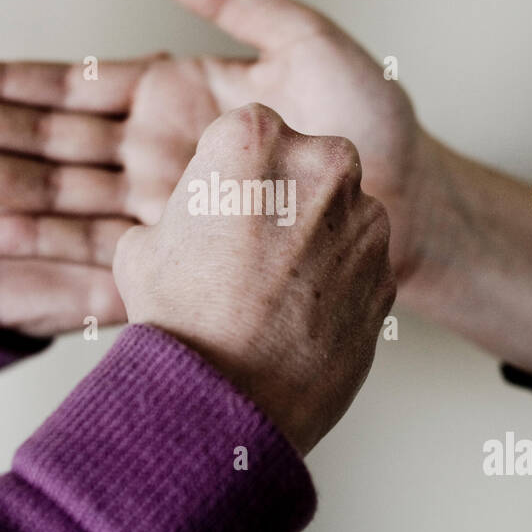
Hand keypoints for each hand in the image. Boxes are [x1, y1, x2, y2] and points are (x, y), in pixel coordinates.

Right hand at [0, 0, 432, 288]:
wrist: (411, 209)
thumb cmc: (370, 126)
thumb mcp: (306, 48)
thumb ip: (235, 2)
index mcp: (176, 99)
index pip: (73, 90)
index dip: (8, 88)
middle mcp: (159, 155)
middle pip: (50, 146)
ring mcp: (164, 210)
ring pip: (62, 198)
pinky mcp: (181, 259)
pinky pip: (102, 253)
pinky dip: (46, 246)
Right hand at [113, 104, 395, 455]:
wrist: (231, 401)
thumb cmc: (184, 321)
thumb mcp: (143, 249)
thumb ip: (179, 215)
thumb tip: (193, 227)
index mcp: (257, 140)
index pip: (248, 130)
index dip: (229, 170)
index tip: (218, 204)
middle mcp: (322, 165)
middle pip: (303, 162)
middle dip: (279, 194)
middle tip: (245, 247)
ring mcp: (365, 221)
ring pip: (337, 212)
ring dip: (312, 238)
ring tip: (270, 290)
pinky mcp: (388, 272)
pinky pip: (358, 263)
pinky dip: (336, 281)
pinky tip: (297, 315)